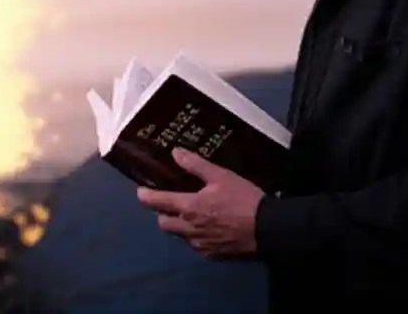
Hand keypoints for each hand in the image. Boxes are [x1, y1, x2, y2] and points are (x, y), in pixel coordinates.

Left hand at [135, 148, 263, 258]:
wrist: (267, 229)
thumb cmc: (243, 199)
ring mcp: (200, 245)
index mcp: (189, 208)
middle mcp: (189, 229)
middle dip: (162, 213)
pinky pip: (196, 245)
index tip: (140, 192)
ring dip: (180, 225)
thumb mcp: (221, 176)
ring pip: (180, 235)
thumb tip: (175, 152)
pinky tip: (208, 228)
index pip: (158, 203)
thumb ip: (196, 165)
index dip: (146, 196)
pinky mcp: (212, 255)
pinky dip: (196, 236)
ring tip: (191, 215)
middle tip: (170, 203)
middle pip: (163, 223)